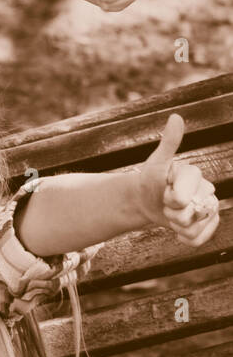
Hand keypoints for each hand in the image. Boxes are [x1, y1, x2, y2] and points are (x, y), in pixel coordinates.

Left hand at [135, 114, 220, 246]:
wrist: (146, 200)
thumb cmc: (152, 179)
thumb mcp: (157, 162)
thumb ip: (169, 142)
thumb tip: (177, 117)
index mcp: (195, 175)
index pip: (184, 196)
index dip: (171, 199)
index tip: (165, 191)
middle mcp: (208, 191)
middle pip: (191, 214)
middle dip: (173, 213)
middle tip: (166, 204)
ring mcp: (209, 209)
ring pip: (196, 227)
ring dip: (178, 227)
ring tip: (171, 215)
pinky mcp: (208, 225)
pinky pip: (200, 239)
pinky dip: (187, 239)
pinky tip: (178, 232)